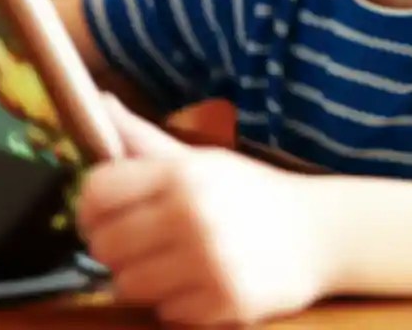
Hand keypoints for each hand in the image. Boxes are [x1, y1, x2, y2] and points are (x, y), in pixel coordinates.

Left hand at [77, 95, 331, 325]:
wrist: (322, 234)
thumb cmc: (252, 193)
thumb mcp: (202, 159)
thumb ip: (144, 139)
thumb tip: (99, 102)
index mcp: (182, 174)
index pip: (98, 192)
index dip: (89, 207)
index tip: (100, 215)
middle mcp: (192, 215)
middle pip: (104, 245)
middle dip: (114, 247)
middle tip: (138, 244)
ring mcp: (209, 262)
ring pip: (127, 285)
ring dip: (142, 279)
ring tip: (169, 265)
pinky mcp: (225, 302)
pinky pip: (166, 313)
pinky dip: (176, 304)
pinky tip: (199, 284)